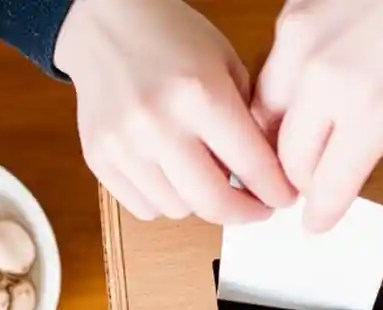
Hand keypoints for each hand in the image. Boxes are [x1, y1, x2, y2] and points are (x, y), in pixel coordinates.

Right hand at [54, 0, 294, 223]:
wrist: (107, 23)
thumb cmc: (173, 38)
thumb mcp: (228, 65)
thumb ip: (249, 122)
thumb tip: (267, 179)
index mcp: (200, 93)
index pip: (253, 166)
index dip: (276, 191)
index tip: (284, 198)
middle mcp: (158, 123)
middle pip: (214, 203)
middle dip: (245, 213)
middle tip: (256, 207)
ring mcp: (123, 144)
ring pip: (179, 210)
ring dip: (200, 202)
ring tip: (206, 176)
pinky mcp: (99, 157)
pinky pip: (144, 207)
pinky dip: (165, 199)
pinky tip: (172, 174)